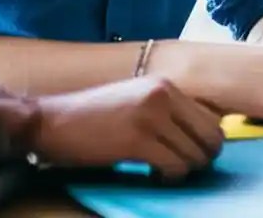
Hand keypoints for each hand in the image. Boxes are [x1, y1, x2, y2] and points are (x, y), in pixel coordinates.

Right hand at [28, 76, 222, 180]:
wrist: (51, 121)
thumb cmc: (92, 115)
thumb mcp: (137, 98)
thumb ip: (168, 109)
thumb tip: (200, 134)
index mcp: (165, 86)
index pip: (211, 118)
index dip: (208, 142)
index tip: (193, 153)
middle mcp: (163, 96)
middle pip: (210, 137)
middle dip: (203, 158)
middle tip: (184, 167)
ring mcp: (152, 117)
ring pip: (194, 155)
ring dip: (184, 170)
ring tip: (164, 171)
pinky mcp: (137, 141)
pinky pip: (174, 166)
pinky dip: (169, 176)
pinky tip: (154, 175)